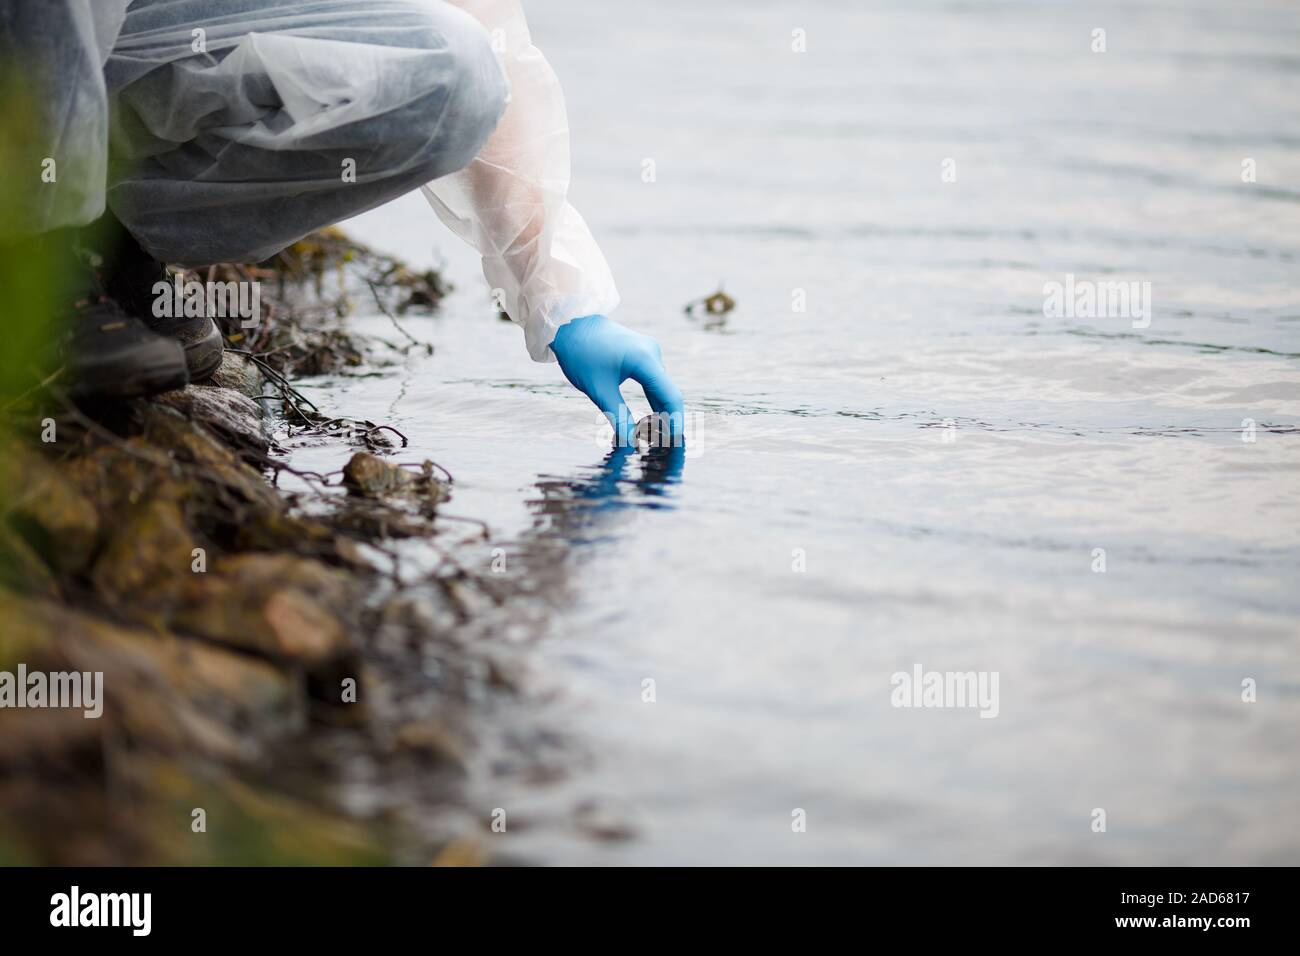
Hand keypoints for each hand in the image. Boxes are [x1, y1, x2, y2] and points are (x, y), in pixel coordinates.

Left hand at [550, 314, 683, 446]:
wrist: (569, 323)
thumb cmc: (580, 353)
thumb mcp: (599, 390)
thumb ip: (618, 417)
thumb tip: (631, 442)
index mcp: (645, 360)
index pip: (670, 395)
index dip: (676, 420)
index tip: (676, 441)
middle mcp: (652, 353)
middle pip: (668, 393)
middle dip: (667, 420)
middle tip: (663, 445)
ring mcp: (649, 351)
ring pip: (661, 388)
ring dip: (659, 411)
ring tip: (654, 436)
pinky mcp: (642, 353)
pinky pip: (654, 381)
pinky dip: (653, 399)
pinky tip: (650, 418)